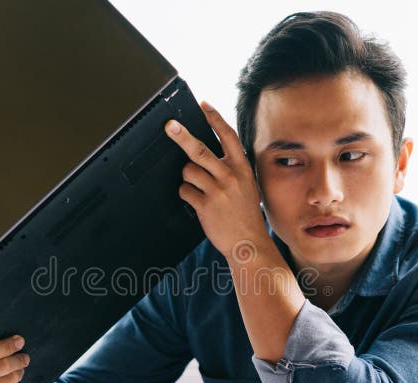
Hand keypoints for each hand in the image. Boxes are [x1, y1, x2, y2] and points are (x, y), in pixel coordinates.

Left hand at [165, 102, 270, 258]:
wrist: (249, 243)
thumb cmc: (245, 213)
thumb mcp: (247, 184)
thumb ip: (230, 167)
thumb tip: (207, 151)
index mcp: (242, 167)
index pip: (227, 136)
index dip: (214, 118)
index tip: (203, 104)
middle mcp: (230, 176)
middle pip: (200, 150)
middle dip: (182, 136)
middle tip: (169, 126)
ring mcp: (217, 191)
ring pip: (188, 171)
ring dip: (187, 177)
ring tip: (199, 188)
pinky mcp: (206, 206)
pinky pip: (184, 191)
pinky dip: (186, 194)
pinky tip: (197, 201)